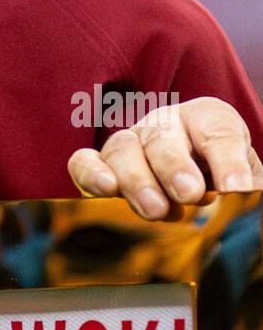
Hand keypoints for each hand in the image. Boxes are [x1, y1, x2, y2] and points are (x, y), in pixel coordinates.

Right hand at [68, 97, 262, 220]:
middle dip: (175, 166)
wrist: (198, 193)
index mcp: (207, 120)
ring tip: (154, 210)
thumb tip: (246, 196)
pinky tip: (105, 190)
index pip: (217, 130)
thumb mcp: (243, 181)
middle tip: (190, 193)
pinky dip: (90, 172)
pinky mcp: (101, 167)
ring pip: (123, 148)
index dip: (227, 159)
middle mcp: (164, 125)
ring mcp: (130, 143)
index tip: (237, 188)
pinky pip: (84, 161)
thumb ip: (246, 185)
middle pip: (164, 136)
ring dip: (136, 179)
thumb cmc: (224, 185)